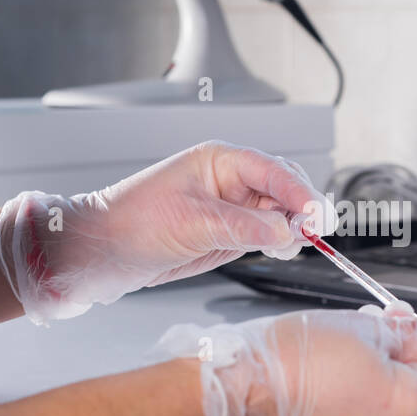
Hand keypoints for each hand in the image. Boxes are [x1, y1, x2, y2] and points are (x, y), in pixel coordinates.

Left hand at [0, 140, 329, 323]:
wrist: (100, 254)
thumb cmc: (130, 223)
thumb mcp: (190, 224)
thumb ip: (242, 227)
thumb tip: (286, 231)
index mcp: (219, 161)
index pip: (273, 171)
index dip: (299, 193)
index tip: (316, 216)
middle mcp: (230, 182)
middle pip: (285, 189)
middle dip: (302, 209)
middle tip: (313, 233)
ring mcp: (232, 209)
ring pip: (281, 214)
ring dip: (293, 228)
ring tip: (292, 244)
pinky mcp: (229, 234)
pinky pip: (267, 234)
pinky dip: (280, 242)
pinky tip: (281, 249)